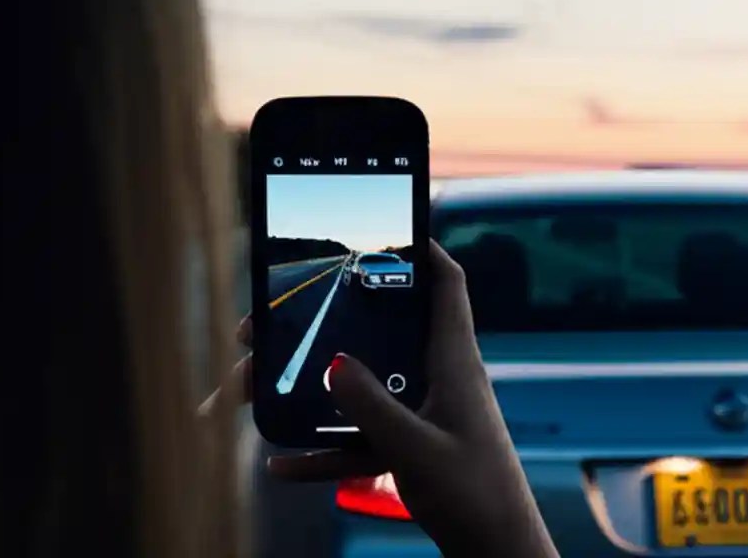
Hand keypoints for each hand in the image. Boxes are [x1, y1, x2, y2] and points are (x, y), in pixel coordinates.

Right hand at [202, 241, 557, 557]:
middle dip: (320, 327)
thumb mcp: (417, 449)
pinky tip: (280, 462)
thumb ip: (371, 407)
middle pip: (374, 335)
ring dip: (305, 393)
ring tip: (250, 391)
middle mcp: (435, 380)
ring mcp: (419, 415)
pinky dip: (318, 449)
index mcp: (452, 363)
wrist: (497, 556)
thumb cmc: (477, 498)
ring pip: (353, 390)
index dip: (422, 248)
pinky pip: (353, 440)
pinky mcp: (408, 450)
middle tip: (267, 325)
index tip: (386, 222)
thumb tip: (331, 361)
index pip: (445, 285)